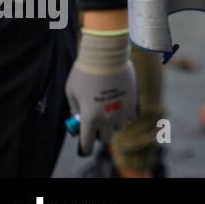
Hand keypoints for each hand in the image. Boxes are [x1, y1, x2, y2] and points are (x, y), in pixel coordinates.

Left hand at [65, 29, 137, 156]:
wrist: (106, 55)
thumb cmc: (84, 73)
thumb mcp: (71, 92)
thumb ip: (75, 110)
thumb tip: (78, 119)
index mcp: (89, 119)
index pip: (87, 145)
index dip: (84, 148)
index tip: (84, 146)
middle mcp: (107, 118)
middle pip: (105, 138)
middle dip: (99, 135)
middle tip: (95, 126)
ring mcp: (122, 110)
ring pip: (119, 128)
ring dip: (113, 124)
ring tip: (108, 113)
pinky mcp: (133, 101)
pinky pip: (131, 116)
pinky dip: (125, 115)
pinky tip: (119, 106)